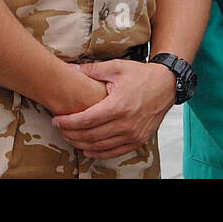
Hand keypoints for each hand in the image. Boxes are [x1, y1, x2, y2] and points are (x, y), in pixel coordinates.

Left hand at [51, 60, 173, 159]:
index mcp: (118, 105)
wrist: (166, 86)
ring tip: (70, 137)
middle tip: (60, 129)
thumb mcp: (116, 67)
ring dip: (81, 144)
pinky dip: (98, 153)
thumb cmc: (141, 75)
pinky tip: (87, 149)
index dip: (68, 122)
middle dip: (71, 134)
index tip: (57, 120)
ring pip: (100, 147)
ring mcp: (133, 135)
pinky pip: (114, 152)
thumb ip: (92, 70)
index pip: (86, 120)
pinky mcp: (138, 140)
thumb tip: (70, 68)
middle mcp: (125, 124)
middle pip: (90, 136)